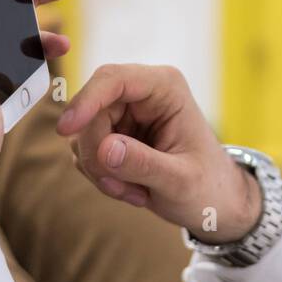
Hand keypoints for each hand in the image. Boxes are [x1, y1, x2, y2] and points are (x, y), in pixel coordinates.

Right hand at [57, 64, 261, 242]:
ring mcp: (125, 113)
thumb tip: (105, 149)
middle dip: (98, 155)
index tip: (66, 129)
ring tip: (136, 191)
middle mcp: (142, 94)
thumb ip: (144, 164)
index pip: (112, 79)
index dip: (86, 101)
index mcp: (165, 88)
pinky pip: (87, 151)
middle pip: (91, 111)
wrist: (214, 202)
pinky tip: (132, 189)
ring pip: (84, 134)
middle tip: (119, 187)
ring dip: (101, 171)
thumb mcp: (181, 180)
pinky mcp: (115, 134)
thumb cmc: (208, 186)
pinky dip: (102, 177)